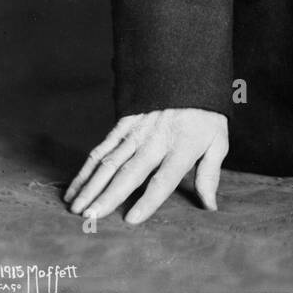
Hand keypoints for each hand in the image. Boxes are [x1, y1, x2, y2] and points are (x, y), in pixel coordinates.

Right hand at [63, 109, 228, 225]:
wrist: (188, 72)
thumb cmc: (205, 114)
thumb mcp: (217, 141)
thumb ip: (210, 175)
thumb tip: (210, 207)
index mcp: (182, 147)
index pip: (163, 179)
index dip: (148, 200)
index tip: (131, 220)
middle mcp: (156, 140)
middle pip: (129, 172)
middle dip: (107, 195)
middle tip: (90, 217)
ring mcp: (137, 131)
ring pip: (109, 161)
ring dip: (91, 185)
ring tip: (75, 207)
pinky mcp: (124, 123)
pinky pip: (102, 147)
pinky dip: (87, 168)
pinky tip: (75, 186)